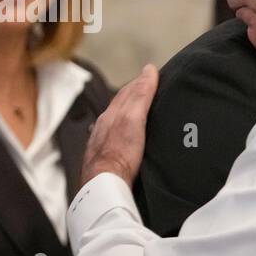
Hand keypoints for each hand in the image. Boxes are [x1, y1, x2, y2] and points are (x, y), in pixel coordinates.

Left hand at [79, 64, 157, 187]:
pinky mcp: (106, 160)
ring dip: (129, 114)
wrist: (105, 185)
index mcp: (110, 115)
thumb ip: (140, 95)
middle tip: (150, 88)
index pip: (127, 92)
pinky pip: (116, 139)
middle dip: (134, 95)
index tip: (153, 74)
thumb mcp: (133, 118)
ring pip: (116, 122)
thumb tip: (148, 70)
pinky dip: (125, 132)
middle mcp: (104, 127)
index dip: (141, 82)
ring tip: (142, 112)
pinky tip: (130, 139)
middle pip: (120, 106)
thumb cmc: (118, 153)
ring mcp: (103, 143)